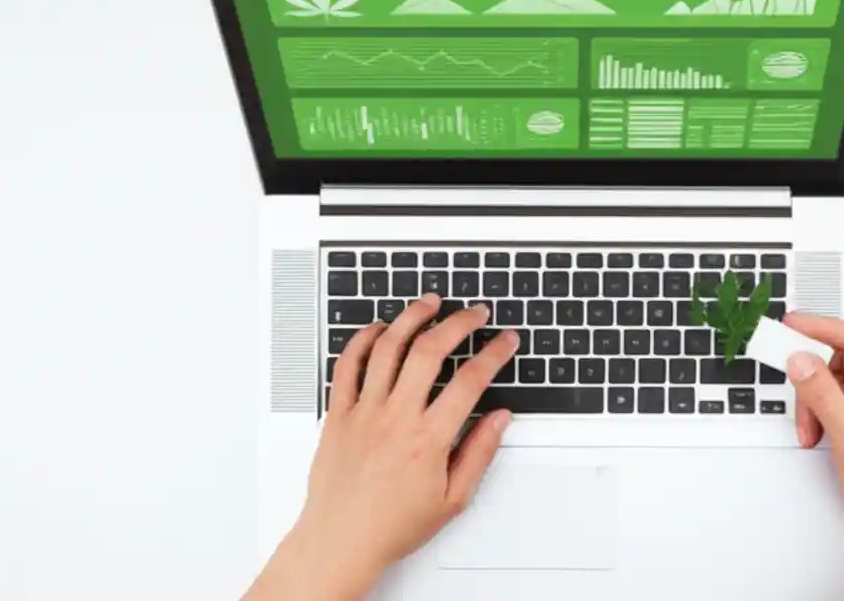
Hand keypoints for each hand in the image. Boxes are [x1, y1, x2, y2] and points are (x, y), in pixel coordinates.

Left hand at [246, 294, 517, 600]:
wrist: (340, 541)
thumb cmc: (391, 526)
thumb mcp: (452, 500)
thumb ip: (479, 453)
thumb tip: (499, 419)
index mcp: (428, 440)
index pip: (470, 380)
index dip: (494, 353)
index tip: (505, 341)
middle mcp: (395, 418)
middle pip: (430, 351)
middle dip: (459, 322)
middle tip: (474, 313)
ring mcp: (363, 412)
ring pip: (388, 347)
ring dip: (412, 317)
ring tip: (429, 303)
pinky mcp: (338, 414)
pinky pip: (348, 365)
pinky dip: (363, 339)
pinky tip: (379, 328)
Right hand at [784, 313, 843, 600]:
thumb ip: (822, 395)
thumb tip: (800, 360)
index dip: (824, 327)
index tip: (793, 324)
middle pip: (843, 359)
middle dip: (815, 383)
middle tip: (799, 402)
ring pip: (833, 379)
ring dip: (815, 402)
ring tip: (812, 432)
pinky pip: (835, 397)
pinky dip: (819, 413)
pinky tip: (818, 434)